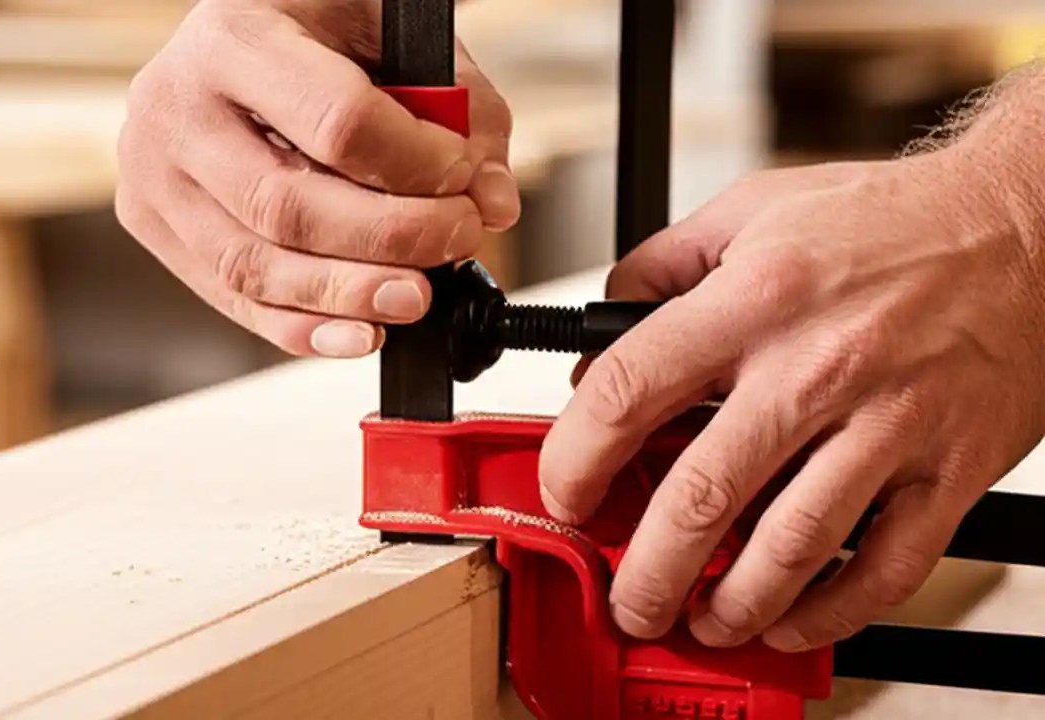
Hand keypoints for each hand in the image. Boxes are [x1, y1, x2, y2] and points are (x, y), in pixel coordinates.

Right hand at [115, 0, 517, 357]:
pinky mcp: (153, 223)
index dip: (414, 167)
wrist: (238, 30)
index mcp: (234, 36)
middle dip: (387, 242)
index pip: (337, 124)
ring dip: (346, 297)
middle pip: (288, 207)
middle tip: (454, 244)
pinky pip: (231, 297)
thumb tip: (493, 204)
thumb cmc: (311, 23)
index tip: (462, 181)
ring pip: (252, 266)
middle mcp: (176, 107)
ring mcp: (154, 173)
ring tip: (413, 299)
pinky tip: (358, 331)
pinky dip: (302, 327)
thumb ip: (460, 109)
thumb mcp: (394, 33)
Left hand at [539, 147, 1044, 651]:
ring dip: (733, 604)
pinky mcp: (951, 466)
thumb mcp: (753, 210)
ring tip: (701, 621)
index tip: (568, 492)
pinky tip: (792, 618)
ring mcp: (890, 421)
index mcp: (756, 298)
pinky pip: (887, 563)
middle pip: (703, 493)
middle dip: (647, 568)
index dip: (578, 455)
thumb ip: (663, 265)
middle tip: (627, 599)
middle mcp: (818, 364)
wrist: (1026, 224)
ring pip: (792, 545)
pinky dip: (833, 609)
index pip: (631, 388)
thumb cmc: (889, 221)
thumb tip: (598, 332)